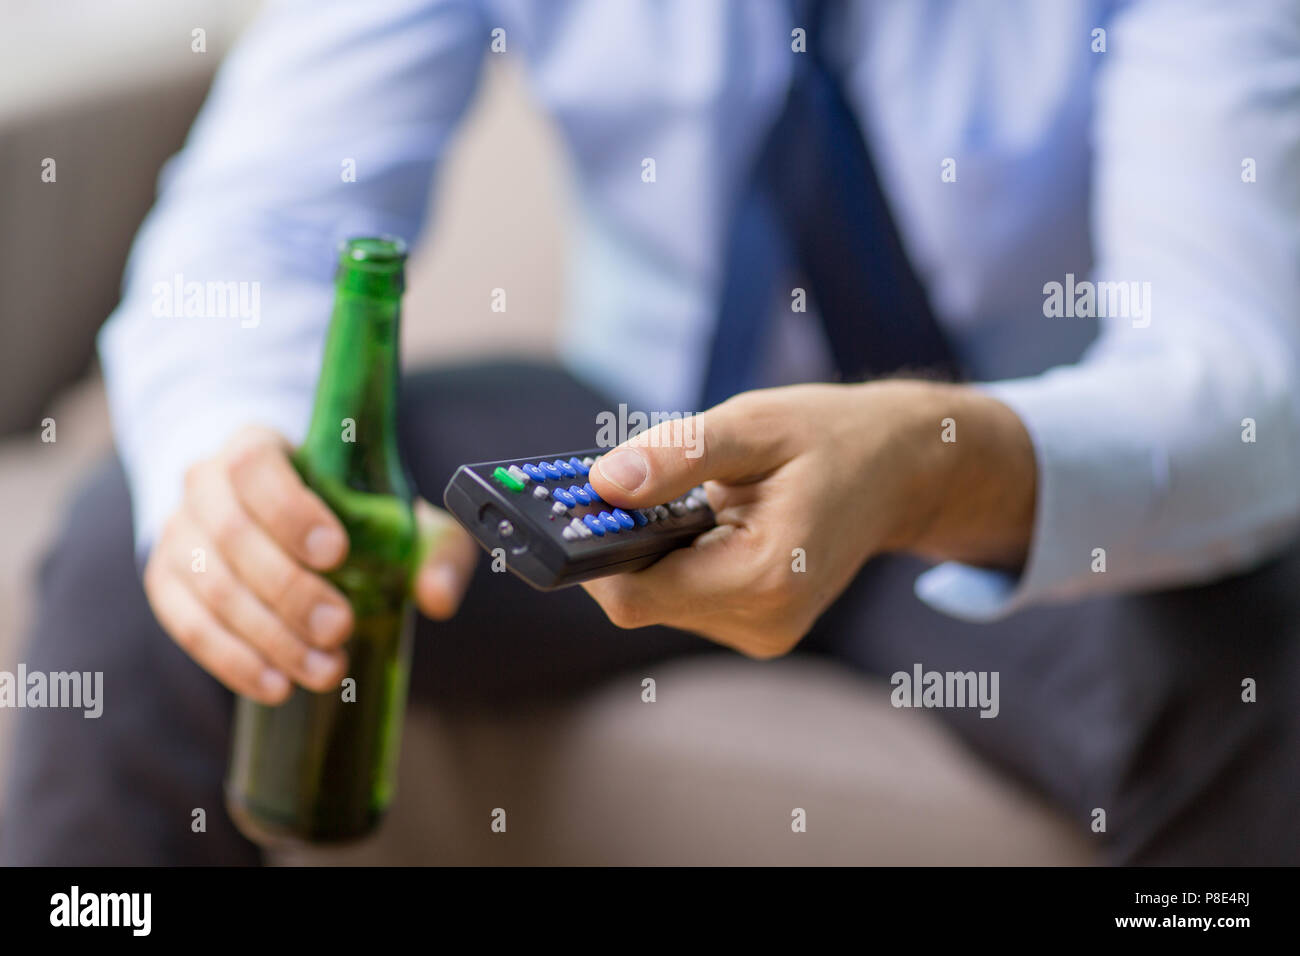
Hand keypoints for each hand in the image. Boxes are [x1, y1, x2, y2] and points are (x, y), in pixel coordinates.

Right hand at [143, 425, 476, 702]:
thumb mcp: (402, 520)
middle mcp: (207, 484)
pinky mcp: (167, 583)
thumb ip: (433, 549)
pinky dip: (232, 660)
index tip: (337, 553)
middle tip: (341, 628)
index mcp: (259, 448)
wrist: (279, 525)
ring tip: (324, 669)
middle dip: (290, 590)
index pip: (256, 466)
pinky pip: (188, 625)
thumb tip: (439, 597)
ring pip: (211, 586)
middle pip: (232, 533)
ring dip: (269, 636)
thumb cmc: (350, 516)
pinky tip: (276, 685)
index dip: (291, 511)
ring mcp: (180, 534)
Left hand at [583, 381, 1034, 657]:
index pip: (635, 592)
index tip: (567, 503)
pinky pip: (684, 597)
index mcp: (767, 577)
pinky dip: (671, 559)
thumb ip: (677, 456)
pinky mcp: (758, 625)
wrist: (903, 468)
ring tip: (669, 494)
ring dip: (646, 550)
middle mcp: (764, 621)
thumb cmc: (833, 437)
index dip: (591, 550)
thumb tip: (602, 482)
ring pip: (658, 600)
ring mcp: (762, 631)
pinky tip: (695, 517)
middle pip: (640, 599)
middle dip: (616, 544)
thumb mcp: (754, 425)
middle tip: (609, 484)